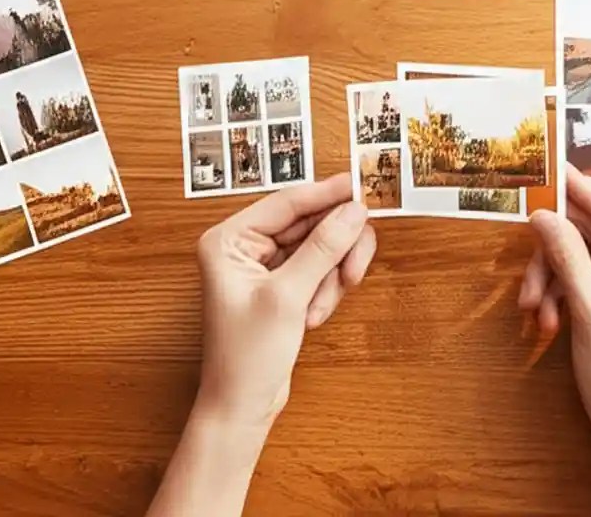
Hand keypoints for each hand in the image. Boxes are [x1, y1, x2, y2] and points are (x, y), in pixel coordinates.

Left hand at [195, 173, 376, 429]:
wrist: (242, 406)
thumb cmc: (245, 356)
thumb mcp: (287, 297)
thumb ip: (323, 249)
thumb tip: (354, 212)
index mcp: (229, 240)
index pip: (286, 202)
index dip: (327, 194)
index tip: (361, 185)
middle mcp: (244, 247)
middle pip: (309, 224)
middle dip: (335, 249)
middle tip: (354, 268)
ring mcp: (265, 266)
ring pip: (320, 247)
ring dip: (330, 276)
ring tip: (320, 307)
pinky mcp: (283, 285)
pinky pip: (319, 269)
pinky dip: (326, 290)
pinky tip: (314, 316)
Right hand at [519, 118, 590, 443]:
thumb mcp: (590, 315)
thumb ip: (567, 260)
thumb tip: (543, 215)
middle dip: (562, 231)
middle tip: (527, 211)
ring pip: (585, 251)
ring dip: (552, 272)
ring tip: (533, 306)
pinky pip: (582, 275)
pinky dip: (559, 290)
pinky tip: (543, 319)